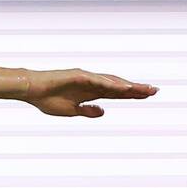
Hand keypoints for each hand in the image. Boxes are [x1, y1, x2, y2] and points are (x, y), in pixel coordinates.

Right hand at [24, 68, 156, 117]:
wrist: (31, 90)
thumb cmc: (47, 99)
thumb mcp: (71, 111)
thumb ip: (88, 111)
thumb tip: (104, 111)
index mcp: (91, 92)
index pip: (116, 93)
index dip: (131, 94)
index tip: (147, 95)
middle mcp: (92, 82)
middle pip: (118, 86)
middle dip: (136, 89)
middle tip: (155, 91)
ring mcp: (86, 78)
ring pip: (112, 82)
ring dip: (128, 85)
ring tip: (144, 89)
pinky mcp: (79, 76)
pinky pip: (99, 81)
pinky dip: (112, 84)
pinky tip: (124, 87)